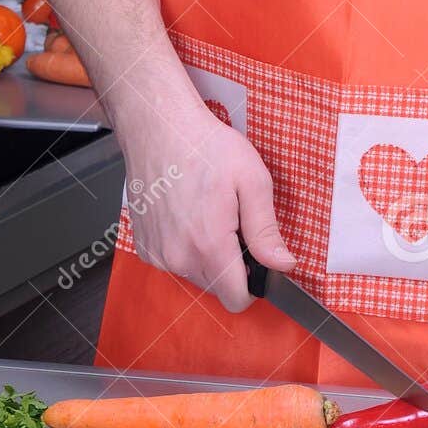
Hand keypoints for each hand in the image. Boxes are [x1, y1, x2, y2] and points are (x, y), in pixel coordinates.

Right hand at [117, 93, 294, 313]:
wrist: (160, 127)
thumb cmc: (205, 147)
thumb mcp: (252, 181)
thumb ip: (267, 231)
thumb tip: (283, 264)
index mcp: (209, 245)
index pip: (237, 299)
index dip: (253, 282)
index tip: (255, 256)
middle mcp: (178, 257)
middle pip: (217, 288)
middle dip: (230, 264)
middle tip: (232, 221)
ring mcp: (157, 253)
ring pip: (195, 276)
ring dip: (207, 256)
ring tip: (208, 213)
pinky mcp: (144, 246)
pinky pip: (173, 262)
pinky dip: (184, 247)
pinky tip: (187, 214)